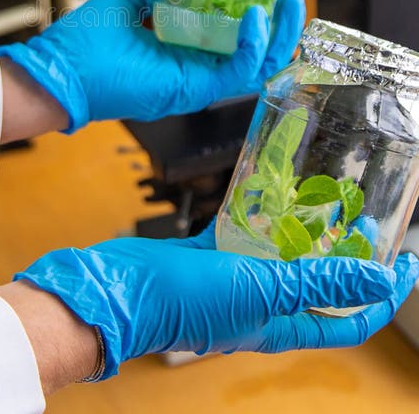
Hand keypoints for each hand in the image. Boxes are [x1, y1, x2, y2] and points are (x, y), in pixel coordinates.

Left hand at [0, 0, 305, 131]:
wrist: (59, 70)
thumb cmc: (85, 43)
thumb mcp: (129, 0)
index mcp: (183, 52)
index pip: (236, 39)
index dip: (261, 16)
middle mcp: (196, 70)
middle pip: (256, 54)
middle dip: (282, 26)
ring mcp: (196, 82)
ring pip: (257, 66)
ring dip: (278, 35)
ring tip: (288, 2)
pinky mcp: (191, 89)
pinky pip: (236, 72)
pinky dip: (252, 45)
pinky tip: (256, 17)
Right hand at [15, 223, 418, 378]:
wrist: (122, 289)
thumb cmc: (187, 300)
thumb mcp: (261, 290)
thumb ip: (316, 280)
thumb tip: (377, 279)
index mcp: (280, 324)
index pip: (347, 318)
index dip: (381, 297)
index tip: (407, 263)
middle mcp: (263, 305)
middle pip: (318, 283)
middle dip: (347, 255)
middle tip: (364, 217)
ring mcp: (236, 279)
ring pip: (282, 254)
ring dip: (305, 230)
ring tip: (323, 197)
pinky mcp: (210, 255)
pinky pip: (245, 233)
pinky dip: (260, 214)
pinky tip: (268, 189)